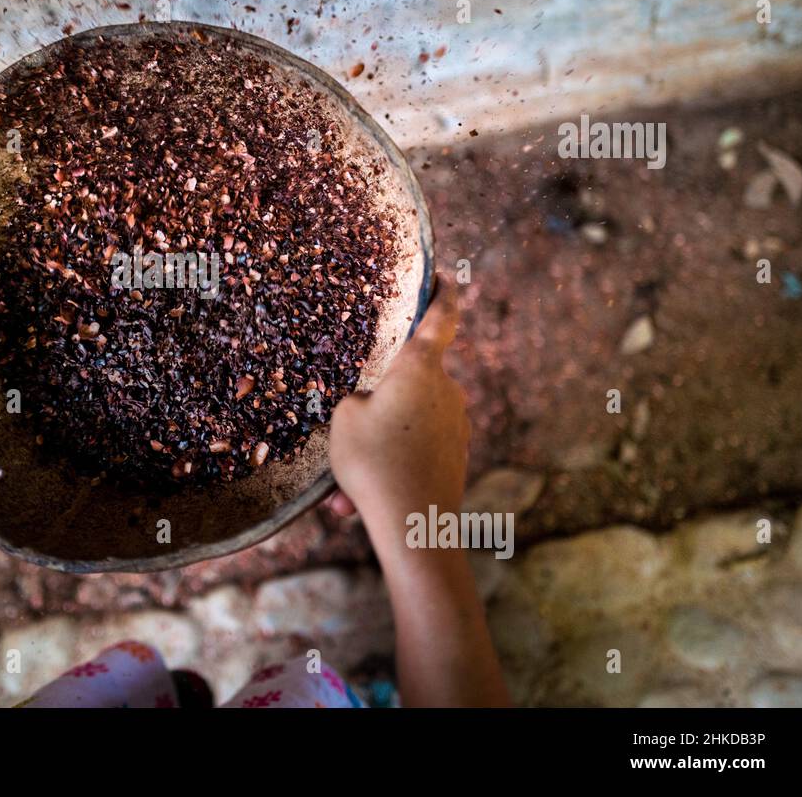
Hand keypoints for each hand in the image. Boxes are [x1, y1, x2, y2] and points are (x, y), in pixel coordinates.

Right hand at [327, 281, 468, 528]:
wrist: (414, 524)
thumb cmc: (374, 461)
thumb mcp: (344, 418)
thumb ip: (357, 398)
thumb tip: (372, 406)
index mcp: (420, 368)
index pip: (440, 318)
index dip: (442, 293)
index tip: (445, 276)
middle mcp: (446, 390)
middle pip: (410, 383)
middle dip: (377, 407)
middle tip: (347, 436)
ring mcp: (456, 424)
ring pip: (407, 425)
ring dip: (377, 446)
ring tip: (346, 487)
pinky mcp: (456, 455)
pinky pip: (416, 450)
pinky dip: (392, 466)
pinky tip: (362, 502)